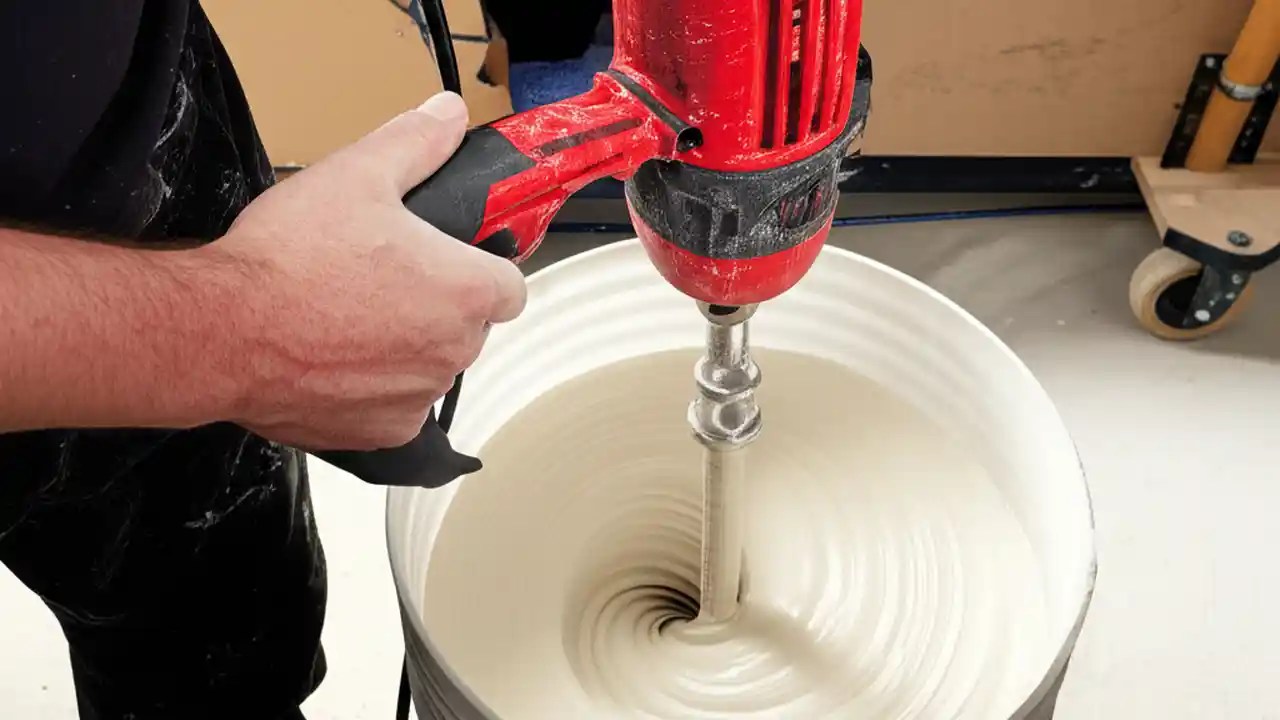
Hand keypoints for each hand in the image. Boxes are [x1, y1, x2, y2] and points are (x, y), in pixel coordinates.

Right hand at [218, 92, 525, 450]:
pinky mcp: (383, 433)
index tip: (449, 261)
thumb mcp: (357, 174)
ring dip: (403, 346)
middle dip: (435, 303)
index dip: (480, 268)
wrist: (221, 331)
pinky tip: (332, 357)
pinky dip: (373, 388)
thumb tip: (447, 115)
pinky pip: (396, 407)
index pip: (510, 286)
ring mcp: (420, 396)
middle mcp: (454, 351)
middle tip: (379, 277)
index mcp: (466, 291)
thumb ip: (415, 143)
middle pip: (467, 326)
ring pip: (429, 365)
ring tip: (346, 314)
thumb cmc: (290, 258)